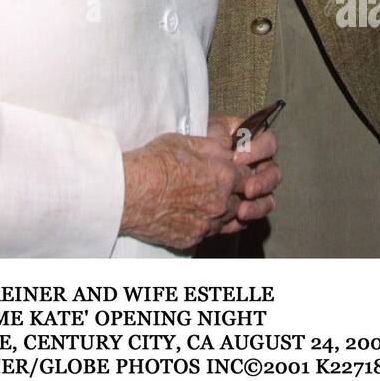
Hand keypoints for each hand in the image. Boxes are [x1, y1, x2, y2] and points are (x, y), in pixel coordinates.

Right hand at [120, 123, 273, 251]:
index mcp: (224, 176)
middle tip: (226, 189)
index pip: (248, 177)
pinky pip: (209, 234)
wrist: (130, 191)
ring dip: (226, 213)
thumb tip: (228, 150)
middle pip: (242, 202)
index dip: (243, 174)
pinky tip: (198, 217)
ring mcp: (207, 224)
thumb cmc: (155, 162)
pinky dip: (208, 226)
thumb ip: (214, 148)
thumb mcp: (187, 142)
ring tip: (215, 205)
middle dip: (238, 195)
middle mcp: (221, 203)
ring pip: (230, 222)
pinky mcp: (192, 239)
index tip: (236, 173)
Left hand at [207, 115, 280, 231]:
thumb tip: (230, 146)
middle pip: (274, 173)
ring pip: (269, 197)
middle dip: (263, 182)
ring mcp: (256, 185)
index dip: (258, 150)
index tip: (236, 158)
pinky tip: (238, 217)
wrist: (188, 162)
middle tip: (248, 189)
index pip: (269, 143)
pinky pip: (256, 213)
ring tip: (242, 210)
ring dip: (259, 205)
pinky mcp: (249, 203)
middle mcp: (260, 164)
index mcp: (255, 142)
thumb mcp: (210, 130)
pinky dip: (249, 216)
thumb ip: (223, 135)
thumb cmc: (200, 140)